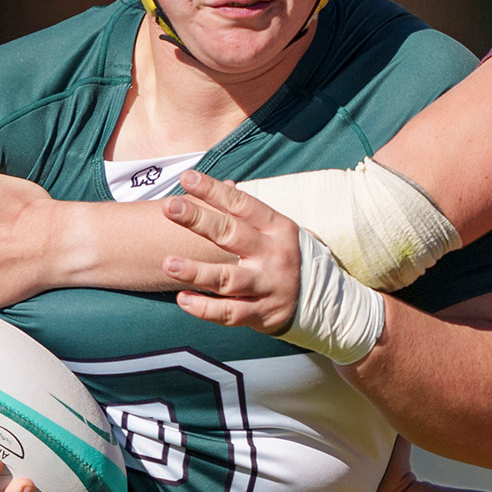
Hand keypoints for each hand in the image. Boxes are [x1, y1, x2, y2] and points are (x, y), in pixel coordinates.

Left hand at [161, 171, 302, 333]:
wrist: (323, 298)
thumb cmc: (285, 255)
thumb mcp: (276, 230)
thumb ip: (248, 212)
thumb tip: (223, 184)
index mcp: (277, 228)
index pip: (242, 204)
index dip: (214, 190)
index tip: (187, 177)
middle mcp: (273, 254)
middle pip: (232, 235)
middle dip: (199, 220)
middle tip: (170, 207)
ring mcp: (267, 285)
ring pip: (228, 279)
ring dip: (196, 272)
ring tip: (168, 263)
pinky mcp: (262, 313)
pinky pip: (230, 313)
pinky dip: (204, 309)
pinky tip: (182, 299)